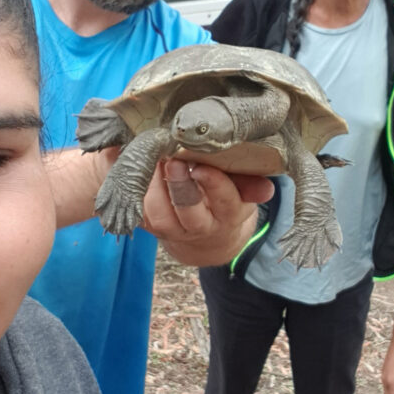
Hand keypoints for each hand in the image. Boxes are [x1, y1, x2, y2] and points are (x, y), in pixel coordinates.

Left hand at [142, 158, 272, 265]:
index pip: (225, 201)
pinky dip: (130, 189)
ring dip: (151, 186)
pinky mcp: (149, 226)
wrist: (208, 236)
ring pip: (158, 215)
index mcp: (229, 214)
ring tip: (150, 156)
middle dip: (179, 186)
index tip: (202, 166)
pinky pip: (137, 212)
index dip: (214, 184)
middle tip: (172, 159)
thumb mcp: (243, 189)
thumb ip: (252, 183)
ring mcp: (172, 229)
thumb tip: (266, 189)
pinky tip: (128, 161)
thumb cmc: (225, 196)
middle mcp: (200, 226)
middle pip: (188, 212)